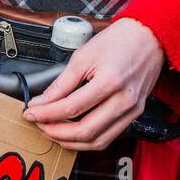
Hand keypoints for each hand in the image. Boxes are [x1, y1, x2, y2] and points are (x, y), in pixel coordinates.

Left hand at [23, 18, 163, 150]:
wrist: (148, 37)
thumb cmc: (119, 41)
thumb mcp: (84, 55)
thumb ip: (62, 82)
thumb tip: (43, 101)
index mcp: (110, 82)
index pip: (71, 108)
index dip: (46, 113)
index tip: (31, 112)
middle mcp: (124, 101)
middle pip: (85, 131)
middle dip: (56, 132)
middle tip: (39, 125)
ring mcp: (132, 110)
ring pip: (98, 141)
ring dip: (71, 142)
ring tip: (52, 131)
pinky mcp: (134, 114)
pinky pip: (109, 137)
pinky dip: (88, 140)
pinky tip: (73, 134)